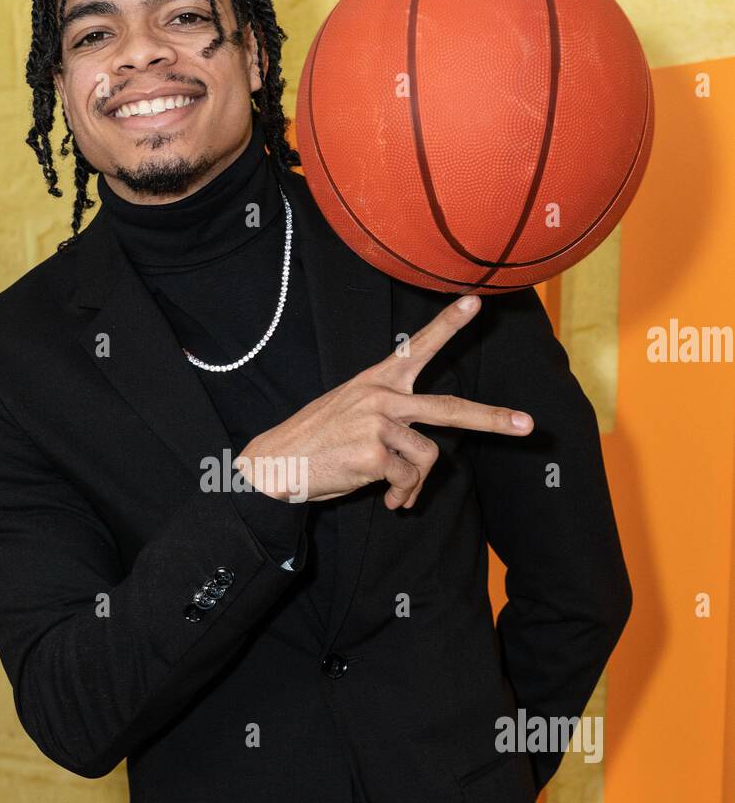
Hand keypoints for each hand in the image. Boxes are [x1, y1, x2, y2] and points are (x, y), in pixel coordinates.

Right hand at [235, 294, 532, 509]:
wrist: (275, 462)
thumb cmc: (316, 442)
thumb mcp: (351, 415)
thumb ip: (392, 423)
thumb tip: (423, 462)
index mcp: (377, 381)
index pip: (418, 346)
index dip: (449, 324)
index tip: (476, 301)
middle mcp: (381, 396)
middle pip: (450, 408)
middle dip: (492, 420)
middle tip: (527, 426)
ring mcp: (378, 423)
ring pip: (427, 458)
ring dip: (414, 485)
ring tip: (395, 494)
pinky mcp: (373, 453)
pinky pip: (405, 480)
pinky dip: (400, 496)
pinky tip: (385, 500)